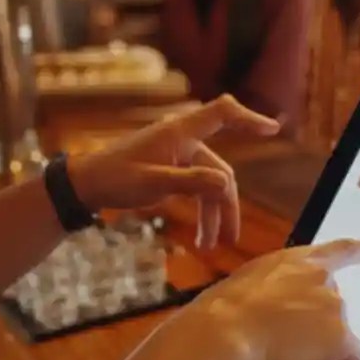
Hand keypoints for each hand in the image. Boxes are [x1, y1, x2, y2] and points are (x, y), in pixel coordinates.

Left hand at [68, 95, 279, 247]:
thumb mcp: (152, 182)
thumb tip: (227, 185)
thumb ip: (189, 182)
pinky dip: (202, 213)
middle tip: (230, 239)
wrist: (86, 185)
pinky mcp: (173, 172)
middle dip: (227, 206)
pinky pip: (198, 191)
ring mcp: (180, 157)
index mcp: (180, 133)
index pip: (221, 113)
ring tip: (210, 246)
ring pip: (211, 186)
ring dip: (213, 216)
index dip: (248, 118)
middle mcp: (184, 141)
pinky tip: (201, 237)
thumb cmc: (114, 178)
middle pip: (221, 170)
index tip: (272, 130)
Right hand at [170, 239, 359, 359]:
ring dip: (318, 348)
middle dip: (316, 329)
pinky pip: (351, 357)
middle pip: (333, 309)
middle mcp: (321, 278)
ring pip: (337, 336)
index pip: (342, 250)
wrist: (223, 334)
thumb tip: (273, 314)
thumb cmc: (219, 316)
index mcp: (294, 261)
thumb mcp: (247, 289)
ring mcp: (333, 304)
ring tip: (281, 354)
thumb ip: (272, 292)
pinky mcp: (340, 333)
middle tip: (282, 344)